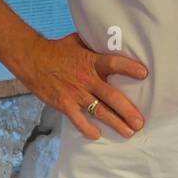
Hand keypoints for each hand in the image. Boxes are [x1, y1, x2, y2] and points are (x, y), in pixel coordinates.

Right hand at [17, 32, 146, 140]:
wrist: (32, 60)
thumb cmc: (57, 50)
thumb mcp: (79, 41)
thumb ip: (96, 45)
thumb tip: (112, 41)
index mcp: (92, 61)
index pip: (115, 63)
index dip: (129, 68)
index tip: (144, 74)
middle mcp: (87, 79)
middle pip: (112, 96)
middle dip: (127, 110)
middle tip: (140, 123)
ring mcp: (75, 94)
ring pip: (99, 111)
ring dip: (115, 123)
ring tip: (128, 132)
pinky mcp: (64, 104)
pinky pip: (77, 119)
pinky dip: (87, 128)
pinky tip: (97, 136)